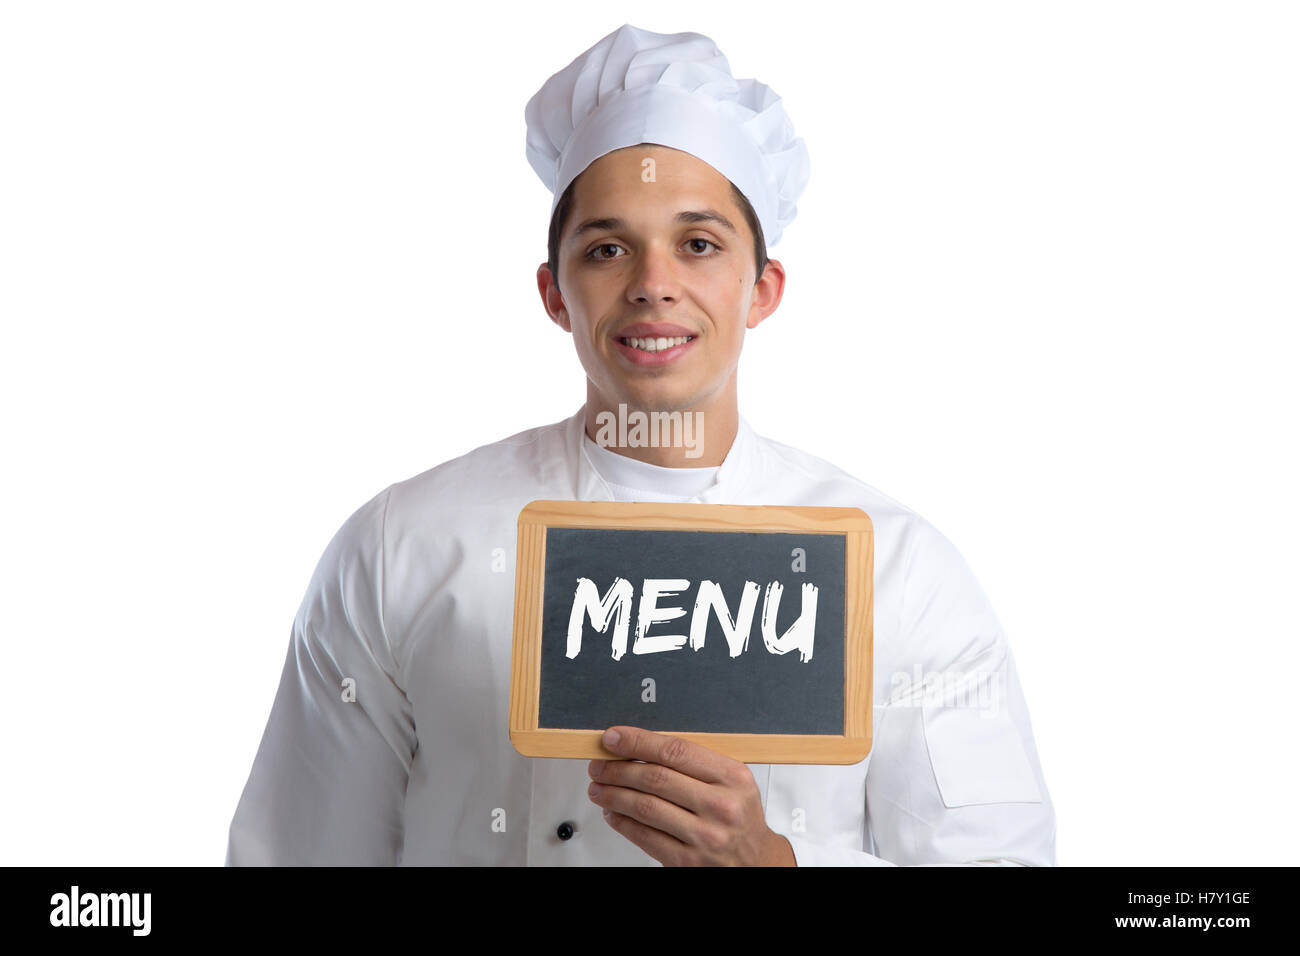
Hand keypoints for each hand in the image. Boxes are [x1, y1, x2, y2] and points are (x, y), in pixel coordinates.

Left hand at [586, 725, 796, 866]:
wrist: (756, 863)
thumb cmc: (738, 816)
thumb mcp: (731, 781)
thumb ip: (695, 763)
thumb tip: (641, 747)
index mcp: (731, 777)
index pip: (675, 750)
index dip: (638, 741)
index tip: (614, 738)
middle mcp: (720, 805)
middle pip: (655, 778)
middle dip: (617, 768)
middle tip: (599, 765)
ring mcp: (704, 836)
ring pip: (645, 807)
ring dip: (613, 794)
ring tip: (599, 788)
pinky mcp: (688, 861)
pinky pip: (645, 836)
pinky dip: (622, 822)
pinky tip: (613, 813)